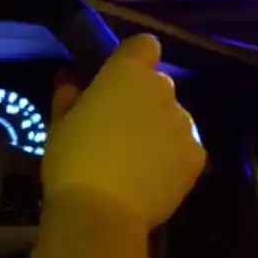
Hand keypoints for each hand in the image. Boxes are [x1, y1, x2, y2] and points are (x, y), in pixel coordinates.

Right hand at [22, 33, 204, 257]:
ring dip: (160, 129)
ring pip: (174, 117)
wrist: (101, 212)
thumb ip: (69, 95)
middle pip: (159, 85)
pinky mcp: (197, 153)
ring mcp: (184, 122)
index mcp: (127, 74)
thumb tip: (70, 78)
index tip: (120, 80)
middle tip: (121, 129)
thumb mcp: (59, 125)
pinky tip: (153, 177)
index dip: (135, 59)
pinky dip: (174, 157)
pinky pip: (186, 147)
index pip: (144, 45)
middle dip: (144, 100)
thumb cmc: (72, 162)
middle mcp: (162, 90)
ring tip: (137, 160)